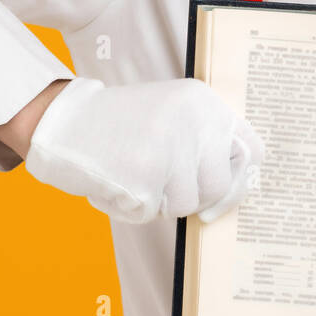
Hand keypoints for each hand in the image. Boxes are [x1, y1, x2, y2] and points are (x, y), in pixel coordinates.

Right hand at [25, 76, 264, 223]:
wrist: (63, 122)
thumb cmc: (119, 126)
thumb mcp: (172, 115)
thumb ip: (205, 142)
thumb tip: (239, 186)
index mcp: (204, 102)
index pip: (252, 151)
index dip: (239, 178)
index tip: (220, 189)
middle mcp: (195, 120)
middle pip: (220, 186)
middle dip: (194, 195)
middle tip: (162, 182)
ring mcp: (173, 147)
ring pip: (189, 204)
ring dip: (162, 201)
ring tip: (134, 174)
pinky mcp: (148, 174)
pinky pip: (156, 212)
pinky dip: (136, 207)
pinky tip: (118, 181)